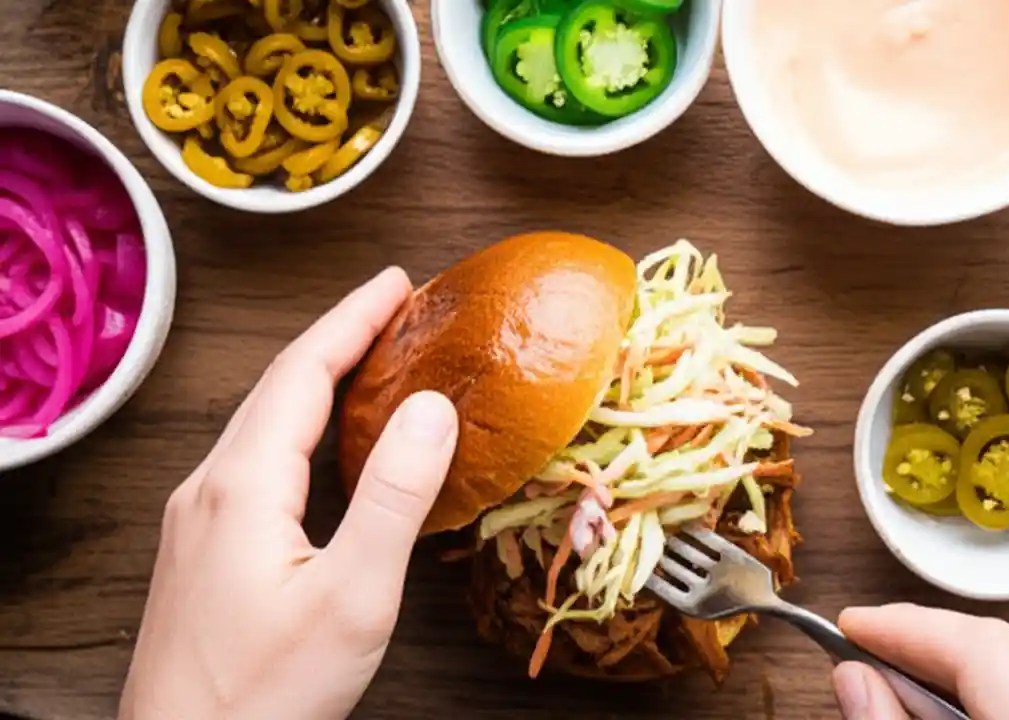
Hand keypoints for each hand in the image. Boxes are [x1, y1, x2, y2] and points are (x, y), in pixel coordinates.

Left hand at [119, 268, 458, 719]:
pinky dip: (296, 428)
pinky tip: (320, 448)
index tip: (398, 281)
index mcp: (242, 485)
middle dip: (336, 338)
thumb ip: (394, 498)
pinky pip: (250, 461)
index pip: (302, 372)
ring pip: (259, 424)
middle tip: (393, 309)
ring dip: (315, 381)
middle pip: (275, 388)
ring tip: (368, 360)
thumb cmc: (266, 694)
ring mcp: (194, 521)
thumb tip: (434, 408)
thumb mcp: (352, 598)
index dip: (353, 319)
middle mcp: (207, 489)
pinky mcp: (198, 553)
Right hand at [831, 604, 1008, 719]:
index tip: (849, 624)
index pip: (980, 646)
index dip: (906, 627)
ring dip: (956, 683)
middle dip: (924, 653)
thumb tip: (853, 678)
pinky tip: (959, 717)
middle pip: (1004, 657)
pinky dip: (996, 703)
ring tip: (900, 697)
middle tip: (861, 656)